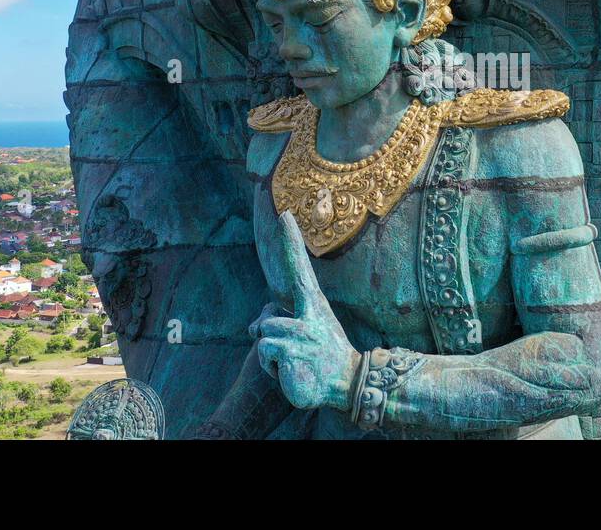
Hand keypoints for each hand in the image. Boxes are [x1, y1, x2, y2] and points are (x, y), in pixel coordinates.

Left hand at [252, 211, 358, 410]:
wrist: (348, 383)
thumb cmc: (323, 357)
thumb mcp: (305, 334)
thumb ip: (278, 323)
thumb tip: (252, 327)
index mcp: (314, 305)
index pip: (300, 269)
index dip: (291, 242)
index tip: (285, 216)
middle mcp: (308, 315)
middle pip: (266, 317)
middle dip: (264, 330)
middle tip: (293, 342)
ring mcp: (302, 333)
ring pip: (263, 337)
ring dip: (271, 355)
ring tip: (295, 364)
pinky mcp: (292, 352)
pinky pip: (264, 353)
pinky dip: (271, 367)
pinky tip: (292, 373)